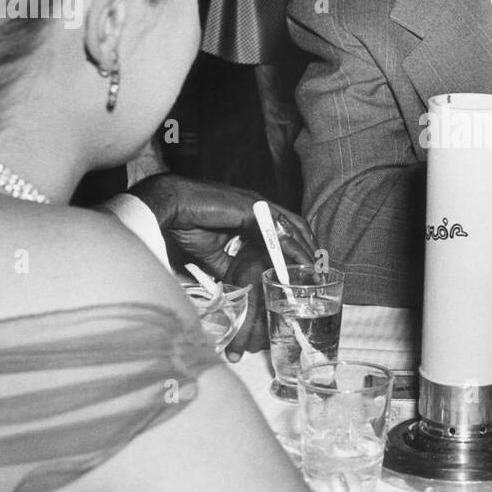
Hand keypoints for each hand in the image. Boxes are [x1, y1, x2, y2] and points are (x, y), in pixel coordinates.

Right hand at [129, 174, 317, 359]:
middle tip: (319, 271)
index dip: (298, 247)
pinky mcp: (253, 210)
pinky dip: (291, 249)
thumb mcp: (214, 253)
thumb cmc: (188, 224)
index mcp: (252, 213)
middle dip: (309, 249)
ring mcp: (258, 206)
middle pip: (296, 227)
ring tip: (315, 271)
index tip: (307, 267)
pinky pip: (278, 232)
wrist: (172, 207)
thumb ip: (230, 266)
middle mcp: (260, 206)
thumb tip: (239, 285)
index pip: (285, 229)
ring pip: (292, 229)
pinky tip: (299, 264)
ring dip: (305, 252)